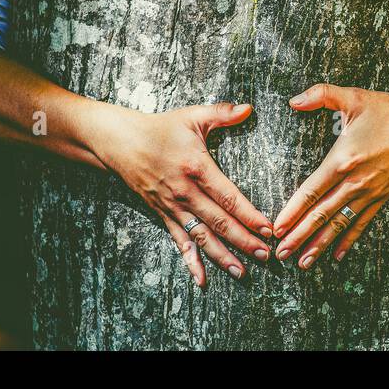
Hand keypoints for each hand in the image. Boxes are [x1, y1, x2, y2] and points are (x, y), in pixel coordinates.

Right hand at [83, 101, 273, 286]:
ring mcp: (173, 207)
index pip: (229, 197)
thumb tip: (249, 108)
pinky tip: (202, 280)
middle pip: (219, 222)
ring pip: (201, 237)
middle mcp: (185, 192)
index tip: (268, 228)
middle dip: (244, 241)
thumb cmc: (160, 128)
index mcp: (197, 167)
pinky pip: (179, 243)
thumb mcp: (192, 116)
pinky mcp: (162, 215)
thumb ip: (222, 113)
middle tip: (266, 255)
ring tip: (242, 272)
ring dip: (223, 256)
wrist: (120, 142)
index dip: (249, 215)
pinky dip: (190, 262)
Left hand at [273, 83, 388, 268]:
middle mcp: (355, 181)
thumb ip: (320, 95)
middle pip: (322, 214)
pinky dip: (349, 240)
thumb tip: (293, 100)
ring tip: (302, 262)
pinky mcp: (383, 196)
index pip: (312, 191)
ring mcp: (370, 192)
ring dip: (319, 244)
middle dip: (299, 236)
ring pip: (340, 224)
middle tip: (279, 254)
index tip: (276, 228)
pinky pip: (362, 223)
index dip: (292, 212)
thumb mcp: (353, 97)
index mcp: (343, 159)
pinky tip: (337, 255)